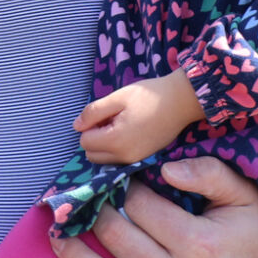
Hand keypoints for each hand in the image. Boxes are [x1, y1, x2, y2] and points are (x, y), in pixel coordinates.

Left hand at [51, 156, 257, 257]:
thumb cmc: (256, 232)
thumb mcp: (245, 194)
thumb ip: (208, 173)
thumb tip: (165, 169)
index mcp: (198, 244)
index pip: (141, 207)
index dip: (123, 187)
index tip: (116, 177)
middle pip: (118, 240)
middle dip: (94, 214)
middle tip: (79, 199)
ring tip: (54, 237)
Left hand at [75, 70, 204, 165]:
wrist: (181, 101)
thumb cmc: (148, 96)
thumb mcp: (116, 98)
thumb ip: (93, 112)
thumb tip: (76, 126)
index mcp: (115, 141)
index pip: (84, 142)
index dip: (89, 126)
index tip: (104, 113)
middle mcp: (124, 157)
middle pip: (92, 155)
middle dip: (95, 138)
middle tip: (110, 119)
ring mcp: (135, 160)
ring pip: (105, 160)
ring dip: (105, 145)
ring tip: (120, 125)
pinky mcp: (144, 159)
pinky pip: (120, 160)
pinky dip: (117, 149)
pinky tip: (130, 132)